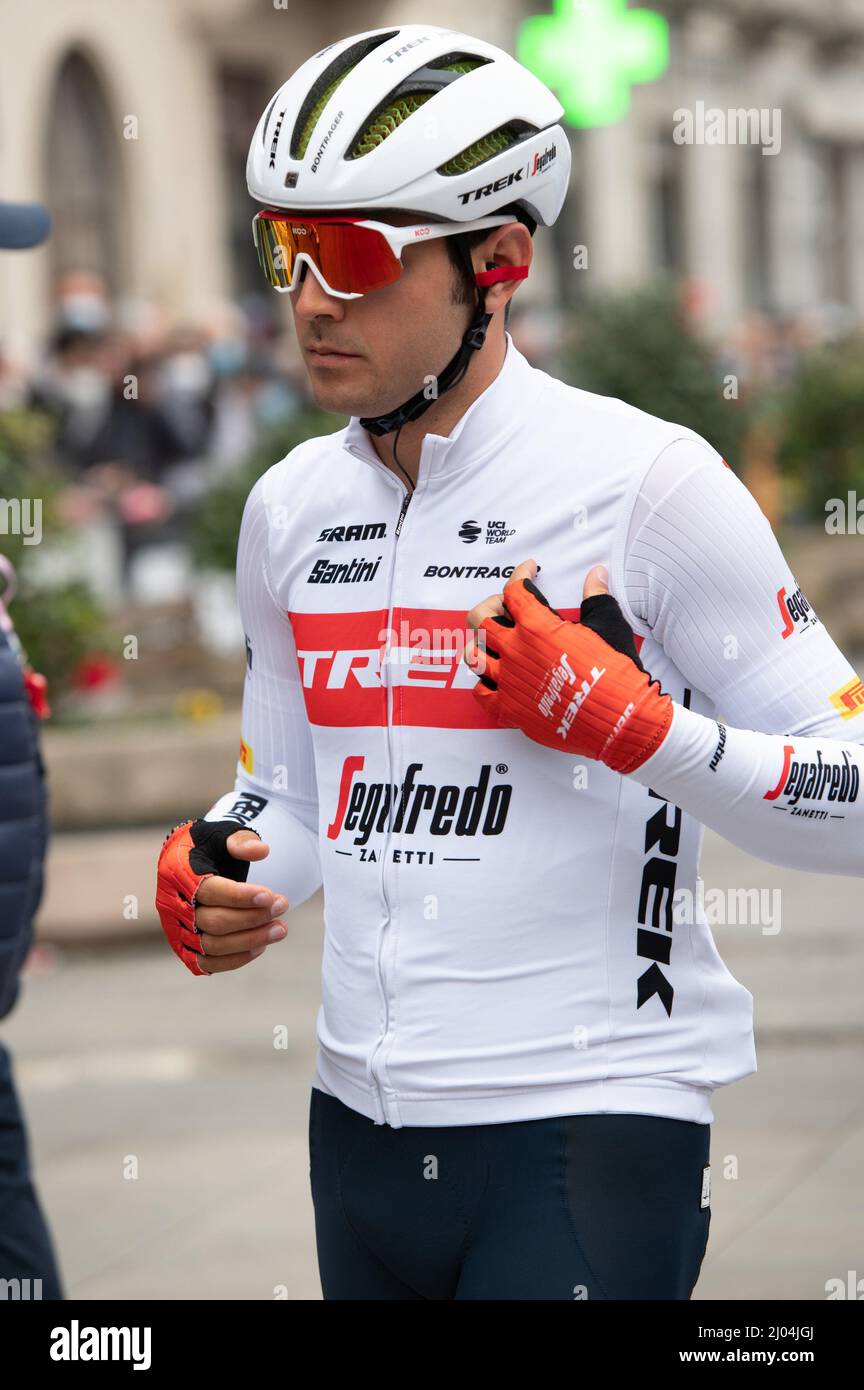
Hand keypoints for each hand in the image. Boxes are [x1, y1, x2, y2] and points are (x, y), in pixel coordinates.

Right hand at [156, 819, 288, 975]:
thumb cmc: (209, 846)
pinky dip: (235, 959)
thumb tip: (261, 851)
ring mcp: (177, 930)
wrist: (191, 861)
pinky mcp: (185, 948)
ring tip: (280, 929)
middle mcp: (172, 906)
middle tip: (283, 906)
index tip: (269, 896)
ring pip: (213, 946)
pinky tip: (261, 946)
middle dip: (252, 917)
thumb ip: (240, 840)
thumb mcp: (222, 834)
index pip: (209, 891)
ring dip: (250, 940)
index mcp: (176, 874)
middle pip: (213, 922)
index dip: (240, 896)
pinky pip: (208, 963)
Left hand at [464, 560, 672, 772]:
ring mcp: (508, 681)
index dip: (521, 573)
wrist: (618, 719)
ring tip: (495, 642)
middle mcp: (516, 650)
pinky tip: (496, 679)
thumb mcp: (608, 624)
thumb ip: (596, 596)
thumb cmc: (614, 672)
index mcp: (537, 626)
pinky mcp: (510, 709)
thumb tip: (596, 575)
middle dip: (491, 605)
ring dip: (481, 644)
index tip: (528, 570)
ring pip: (474, 655)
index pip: (515, 589)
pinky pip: (481, 694)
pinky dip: (485, 684)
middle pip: (480, 618)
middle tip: (507, 607)